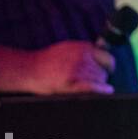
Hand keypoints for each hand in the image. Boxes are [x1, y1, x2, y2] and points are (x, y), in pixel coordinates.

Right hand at [0, 41, 114, 94]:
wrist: (28, 69)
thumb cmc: (48, 60)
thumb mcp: (69, 47)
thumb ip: (86, 50)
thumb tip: (103, 51)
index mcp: (82, 48)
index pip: (107, 57)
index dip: (109, 65)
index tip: (108, 70)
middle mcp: (81, 58)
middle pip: (103, 71)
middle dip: (101, 76)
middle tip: (93, 80)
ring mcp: (76, 70)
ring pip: (99, 80)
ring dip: (97, 84)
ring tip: (87, 85)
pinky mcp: (70, 83)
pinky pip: (93, 87)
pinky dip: (101, 90)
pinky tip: (107, 91)